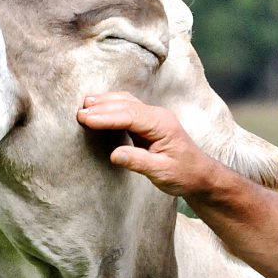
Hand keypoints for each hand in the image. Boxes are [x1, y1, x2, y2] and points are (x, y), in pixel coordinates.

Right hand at [75, 92, 218, 196]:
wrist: (200, 175)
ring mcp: (152, 117)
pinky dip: (110, 106)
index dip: (106, 117)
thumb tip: (114, 154)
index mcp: (161, 125)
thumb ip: (138, 162)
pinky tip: (97, 108)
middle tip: (77, 113)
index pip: (129, 115)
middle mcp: (157, 115)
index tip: (85, 119)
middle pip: (125, 105)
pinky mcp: (147, 122)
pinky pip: (126, 108)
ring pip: (125, 102)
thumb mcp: (162, 172)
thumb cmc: (183, 174)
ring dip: (104, 103)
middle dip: (100, 108)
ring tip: (83, 106)